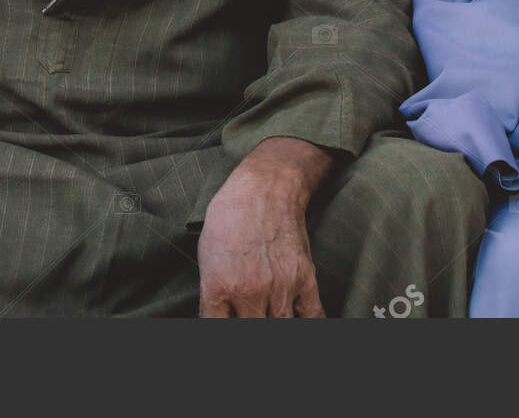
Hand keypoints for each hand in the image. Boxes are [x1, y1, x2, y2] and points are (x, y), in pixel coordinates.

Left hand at [197, 137, 331, 316]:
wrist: (265, 186)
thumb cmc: (230, 216)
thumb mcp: (206, 255)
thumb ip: (212, 296)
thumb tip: (218, 320)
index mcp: (218, 286)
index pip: (216, 331)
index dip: (220, 331)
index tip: (228, 322)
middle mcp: (250, 292)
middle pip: (251, 331)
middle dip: (247, 324)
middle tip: (249, 315)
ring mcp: (280, 287)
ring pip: (280, 328)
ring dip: (272, 323)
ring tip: (268, 315)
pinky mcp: (305, 280)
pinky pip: (312, 318)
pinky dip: (307, 324)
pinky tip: (297, 320)